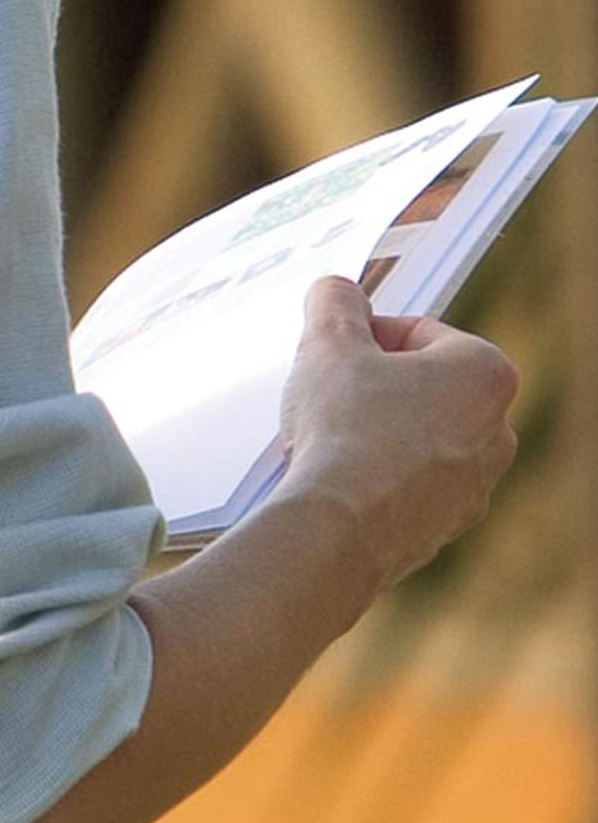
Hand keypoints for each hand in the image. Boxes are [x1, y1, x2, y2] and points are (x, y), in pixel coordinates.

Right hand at [278, 273, 519, 599]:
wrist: (336, 531)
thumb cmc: (345, 430)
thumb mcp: (329, 345)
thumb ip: (335, 305)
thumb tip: (335, 290)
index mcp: (486, 374)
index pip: (422, 334)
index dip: (367, 336)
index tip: (333, 352)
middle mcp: (496, 432)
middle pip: (425, 390)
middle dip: (377, 388)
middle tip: (328, 393)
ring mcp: (472, 488)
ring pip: (417, 444)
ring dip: (377, 435)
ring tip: (327, 442)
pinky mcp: (441, 533)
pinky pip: (405, 492)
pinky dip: (376, 482)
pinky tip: (337, 484)